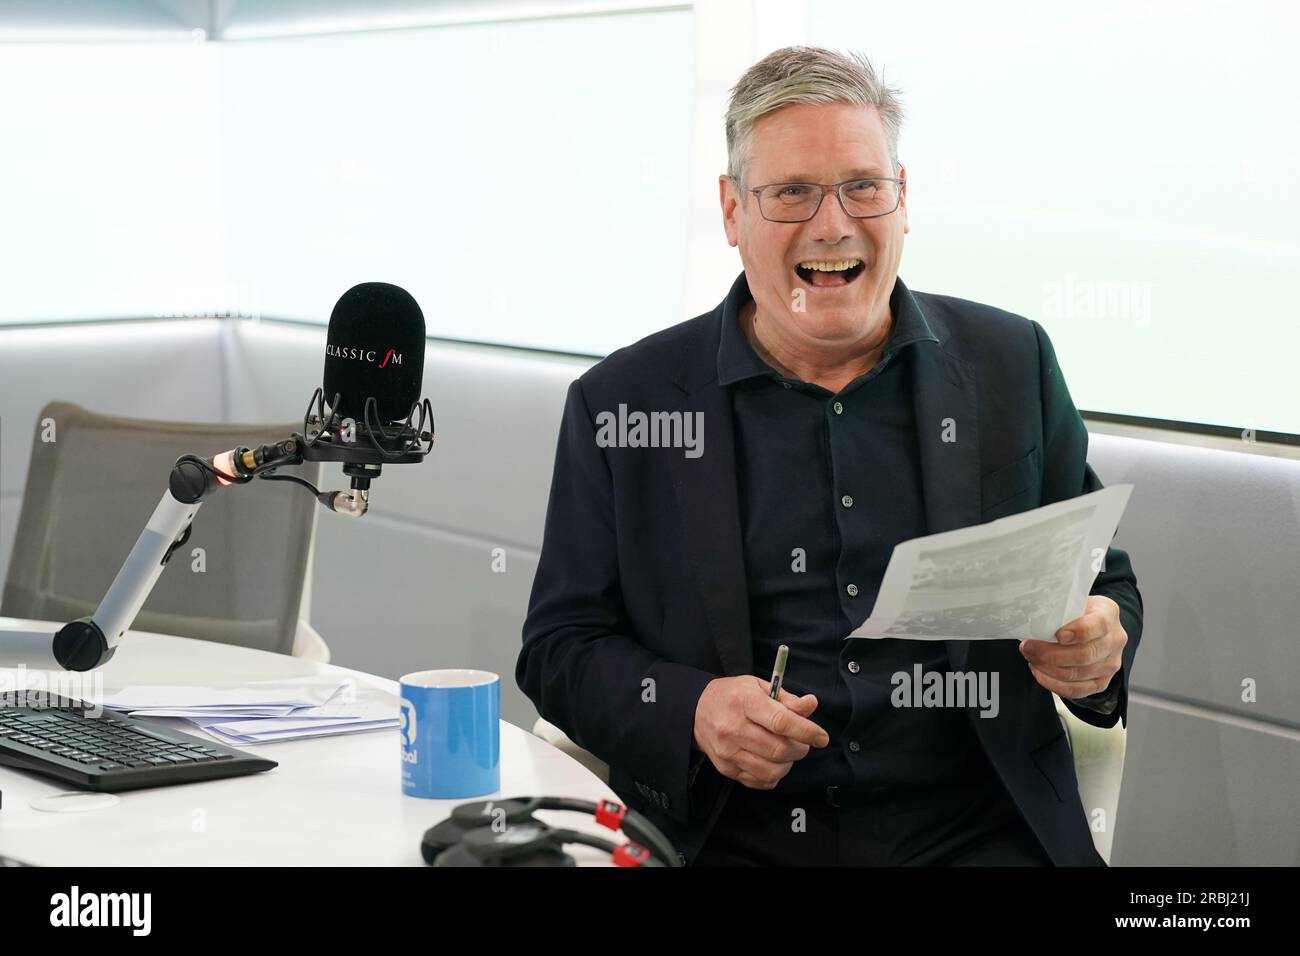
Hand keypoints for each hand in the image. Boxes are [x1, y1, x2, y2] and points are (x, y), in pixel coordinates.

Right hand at [692, 676, 829, 789]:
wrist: (695, 711)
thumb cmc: (732, 696)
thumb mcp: (758, 686)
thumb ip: (786, 698)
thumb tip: (811, 705)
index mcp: (744, 702)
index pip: (781, 722)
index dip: (807, 731)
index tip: (821, 737)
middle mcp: (733, 728)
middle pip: (779, 749)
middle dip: (800, 749)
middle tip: (802, 743)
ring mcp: (728, 751)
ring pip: (771, 770)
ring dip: (788, 764)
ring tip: (786, 752)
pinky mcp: (726, 768)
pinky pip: (760, 781)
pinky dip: (773, 775)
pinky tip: (772, 761)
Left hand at [1019, 594, 1126, 699]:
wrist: (1092, 626)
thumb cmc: (1078, 612)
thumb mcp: (1073, 601)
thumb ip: (1060, 608)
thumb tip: (1032, 618)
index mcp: (1108, 614)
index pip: (1098, 625)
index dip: (1077, 632)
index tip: (1057, 635)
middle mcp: (1114, 640)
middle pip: (1084, 655)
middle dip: (1050, 654)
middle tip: (1028, 647)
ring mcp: (1110, 664)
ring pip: (1077, 674)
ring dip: (1047, 668)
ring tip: (1031, 657)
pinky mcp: (1101, 682)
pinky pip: (1076, 690)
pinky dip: (1053, 684)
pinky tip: (1039, 673)